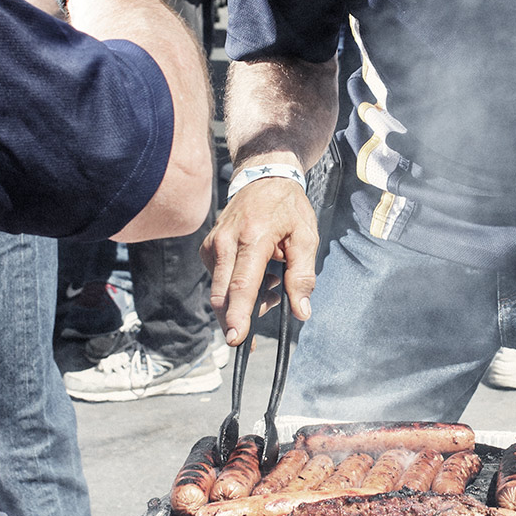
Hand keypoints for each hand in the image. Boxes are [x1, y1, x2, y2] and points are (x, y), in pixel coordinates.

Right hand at [204, 174, 318, 345]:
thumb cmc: (288, 207)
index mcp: (253, 238)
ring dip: (244, 300)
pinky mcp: (208, 248)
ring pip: (220, 290)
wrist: (264, 178)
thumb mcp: (306, 238)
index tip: (236, 337)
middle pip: (222, 294)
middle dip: (235, 318)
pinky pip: (219, 280)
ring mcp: (213, 244)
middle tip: (255, 328)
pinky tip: (259, 273)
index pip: (242, 284)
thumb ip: (303, 276)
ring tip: (273, 282)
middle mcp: (226, 242)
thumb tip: (301, 311)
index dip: (238, 314)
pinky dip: (237, 287)